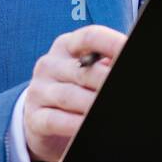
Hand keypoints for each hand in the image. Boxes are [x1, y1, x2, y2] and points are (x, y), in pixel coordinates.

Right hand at [23, 25, 126, 161]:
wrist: (44, 120)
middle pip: (83, 71)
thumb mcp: (91, 72)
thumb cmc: (78, 91)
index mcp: (67, 46)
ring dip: (92, 104)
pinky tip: (86, 124)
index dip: (113, 44)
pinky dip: (74, 124)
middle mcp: (49, 64)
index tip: (128, 49)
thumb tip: (124, 57)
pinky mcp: (34, 117)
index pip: (90, 37)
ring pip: (69, 96)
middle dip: (106, 81)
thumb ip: (107, 64)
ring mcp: (39, 90)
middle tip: (122, 89)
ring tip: (109, 109)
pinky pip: (55, 120)